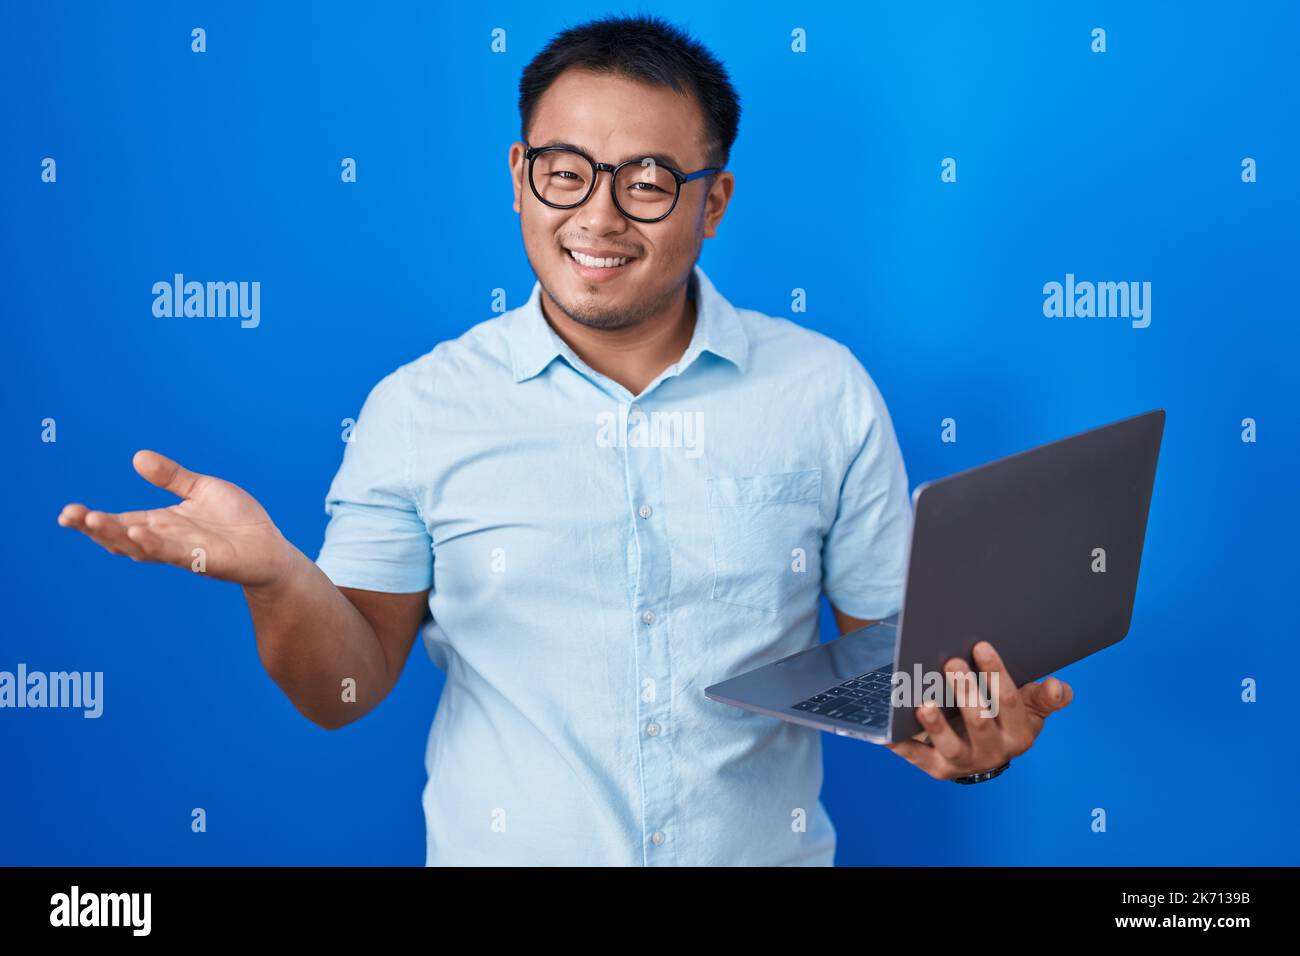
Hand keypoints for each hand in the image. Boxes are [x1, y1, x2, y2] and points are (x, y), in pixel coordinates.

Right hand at [57, 449, 295, 588]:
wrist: (270, 546)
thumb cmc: (236, 520)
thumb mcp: (201, 489)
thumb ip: (171, 476)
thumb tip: (138, 457)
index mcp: (161, 522)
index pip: (120, 521)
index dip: (93, 519)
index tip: (67, 512)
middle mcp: (166, 539)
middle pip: (122, 536)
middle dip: (95, 527)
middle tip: (68, 516)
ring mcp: (184, 552)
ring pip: (143, 547)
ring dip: (117, 535)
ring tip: (94, 521)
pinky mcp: (205, 560)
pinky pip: (176, 553)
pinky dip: (157, 545)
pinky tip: (140, 533)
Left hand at [885, 641, 1072, 779]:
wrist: (985, 751)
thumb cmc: (1005, 718)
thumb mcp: (1031, 708)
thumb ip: (1045, 697)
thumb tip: (1059, 687)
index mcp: (1020, 734)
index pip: (1010, 702)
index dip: (997, 674)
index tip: (980, 646)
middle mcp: (994, 752)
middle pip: (980, 722)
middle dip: (967, 693)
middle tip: (951, 663)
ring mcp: (963, 762)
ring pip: (950, 745)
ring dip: (937, 725)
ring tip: (925, 703)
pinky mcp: (936, 768)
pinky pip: (917, 756)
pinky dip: (902, 744)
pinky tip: (889, 729)